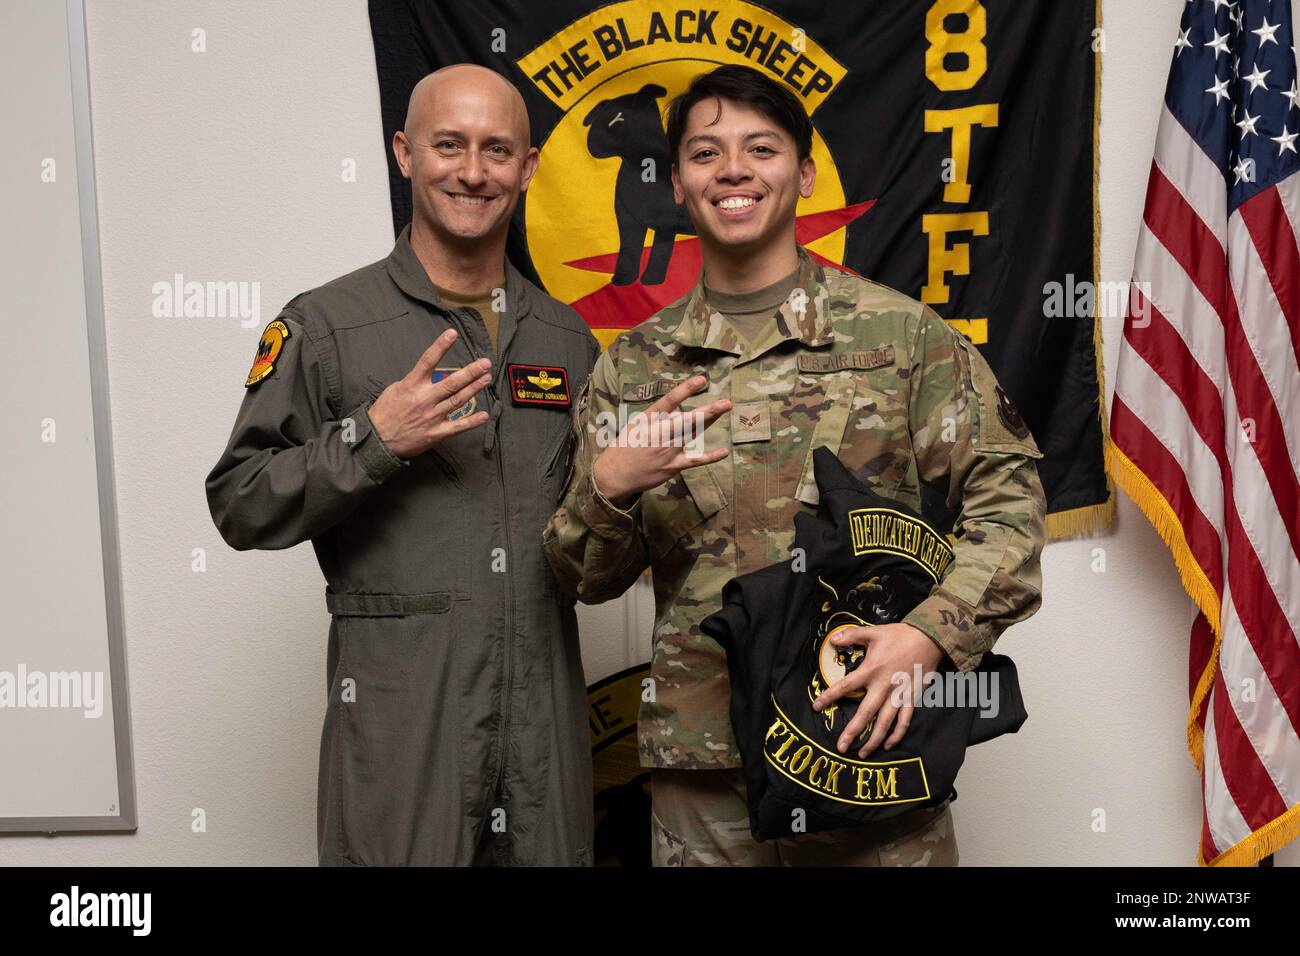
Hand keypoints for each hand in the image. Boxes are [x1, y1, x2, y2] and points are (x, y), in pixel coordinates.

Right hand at [367, 329, 491, 458]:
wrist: (378, 440)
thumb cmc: (385, 413)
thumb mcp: (395, 390)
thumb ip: (414, 381)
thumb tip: (429, 374)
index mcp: (411, 385)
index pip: (428, 361)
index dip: (441, 346)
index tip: (452, 334)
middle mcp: (424, 399)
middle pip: (451, 382)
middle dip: (470, 371)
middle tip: (485, 363)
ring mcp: (431, 416)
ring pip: (458, 400)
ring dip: (474, 388)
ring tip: (486, 378)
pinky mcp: (436, 432)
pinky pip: (457, 426)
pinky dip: (472, 421)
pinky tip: (485, 415)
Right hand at [592, 375, 731, 506]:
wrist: (615, 474)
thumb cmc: (626, 445)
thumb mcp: (637, 425)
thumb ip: (659, 417)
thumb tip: (680, 411)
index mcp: (648, 420)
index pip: (668, 401)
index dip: (685, 390)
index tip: (701, 380)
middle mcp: (659, 434)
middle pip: (687, 420)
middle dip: (707, 411)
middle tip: (726, 402)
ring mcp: (667, 451)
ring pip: (693, 433)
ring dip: (710, 421)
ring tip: (724, 409)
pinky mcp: (673, 467)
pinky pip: (695, 461)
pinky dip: (710, 457)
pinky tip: (724, 451)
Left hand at [810, 622, 944, 757]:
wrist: (930, 639)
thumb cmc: (900, 635)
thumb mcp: (873, 632)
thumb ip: (851, 636)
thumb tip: (832, 640)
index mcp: (871, 670)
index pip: (845, 686)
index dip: (829, 697)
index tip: (816, 707)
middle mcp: (884, 686)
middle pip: (865, 713)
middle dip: (852, 731)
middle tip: (841, 747)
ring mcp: (899, 694)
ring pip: (885, 723)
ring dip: (873, 740)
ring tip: (862, 754)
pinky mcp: (912, 698)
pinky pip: (904, 721)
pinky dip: (897, 734)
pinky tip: (888, 745)